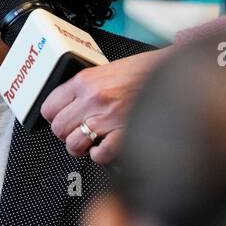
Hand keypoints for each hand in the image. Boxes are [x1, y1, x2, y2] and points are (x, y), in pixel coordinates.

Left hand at [40, 48, 168, 163]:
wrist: (176, 71)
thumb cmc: (146, 71)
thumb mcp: (108, 70)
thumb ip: (87, 87)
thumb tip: (70, 105)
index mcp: (85, 81)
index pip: (49, 107)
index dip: (53, 117)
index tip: (59, 121)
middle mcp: (93, 99)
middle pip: (59, 128)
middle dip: (66, 135)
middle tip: (77, 133)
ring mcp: (108, 117)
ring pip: (74, 144)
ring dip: (80, 148)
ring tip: (90, 143)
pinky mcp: (125, 133)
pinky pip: (100, 154)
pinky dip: (100, 155)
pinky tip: (106, 148)